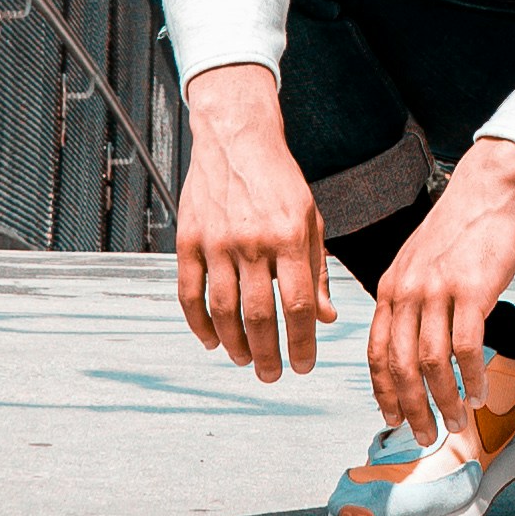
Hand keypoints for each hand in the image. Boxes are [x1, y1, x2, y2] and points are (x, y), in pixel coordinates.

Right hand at [174, 67, 333, 382]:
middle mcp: (253, 241)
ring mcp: (217, 242)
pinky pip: (189, 292)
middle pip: (259, 316)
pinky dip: (198, 323)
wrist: (237, 139)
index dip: (302, 344)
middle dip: (267, 355)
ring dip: (234, 345)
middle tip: (272, 375)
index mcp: (290, 237)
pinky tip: (211, 341)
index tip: (304, 366)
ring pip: (223, 310)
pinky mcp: (188, 239)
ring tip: (245, 361)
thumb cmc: (280, 182)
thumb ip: (317, 271)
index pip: (298, 306)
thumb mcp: (310, 221)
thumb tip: (326, 320)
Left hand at [369, 135, 514, 435]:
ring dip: (443, 400)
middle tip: (425, 436)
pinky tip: (479, 393)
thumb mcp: (416, 265)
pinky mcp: (470, 288)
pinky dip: (470, 376)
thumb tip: (410, 351)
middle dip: (411, 409)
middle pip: (400, 365)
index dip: (383, 392)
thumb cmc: (454, 233)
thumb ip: (408, 303)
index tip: (392, 420)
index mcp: (389, 290)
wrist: (483, 191)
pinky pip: (465, 345)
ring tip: (457, 423)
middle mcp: (406, 292)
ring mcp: (437, 290)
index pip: (376, 353)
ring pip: (431, 362)